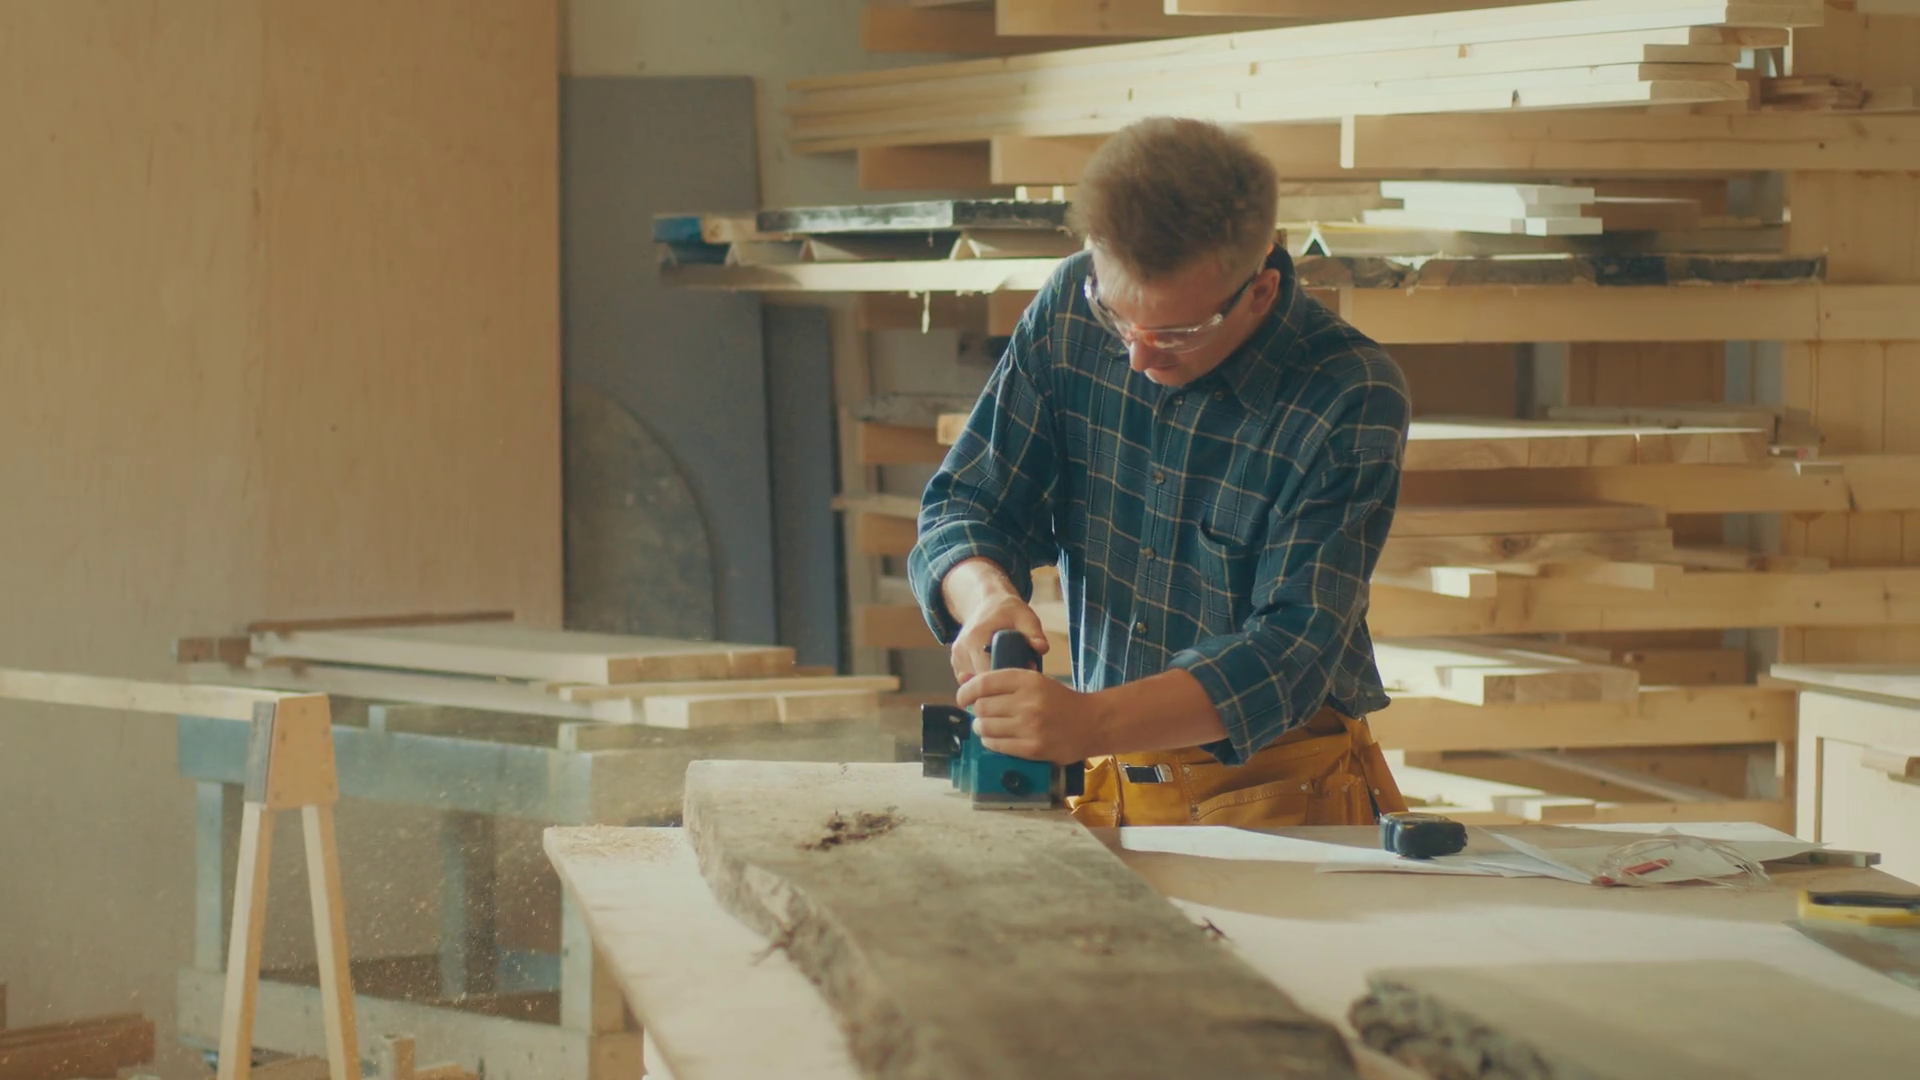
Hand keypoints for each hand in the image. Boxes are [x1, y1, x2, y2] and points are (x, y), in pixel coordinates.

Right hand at [950, 591, 1049, 683]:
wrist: (986, 603)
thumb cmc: (1007, 610)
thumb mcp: (1024, 615)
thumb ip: (1034, 631)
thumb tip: (1042, 648)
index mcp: (975, 639)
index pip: (987, 673)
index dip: (1006, 681)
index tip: (1022, 680)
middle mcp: (961, 651)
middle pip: (980, 682)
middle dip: (1000, 685)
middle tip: (1019, 680)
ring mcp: (956, 658)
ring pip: (974, 685)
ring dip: (990, 685)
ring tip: (1008, 676)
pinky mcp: (956, 663)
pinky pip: (970, 680)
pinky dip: (983, 681)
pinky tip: (997, 674)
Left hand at [957, 668, 1102, 764]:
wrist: (1090, 723)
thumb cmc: (1059, 700)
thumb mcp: (1034, 681)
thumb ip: (1001, 681)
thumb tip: (964, 679)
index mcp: (1028, 680)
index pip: (985, 682)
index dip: (967, 690)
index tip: (962, 697)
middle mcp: (1028, 702)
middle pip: (982, 706)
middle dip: (977, 711)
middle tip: (983, 714)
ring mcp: (1030, 727)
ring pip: (986, 727)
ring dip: (982, 728)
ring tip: (989, 727)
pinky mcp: (1032, 748)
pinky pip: (997, 745)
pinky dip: (991, 742)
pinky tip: (996, 738)